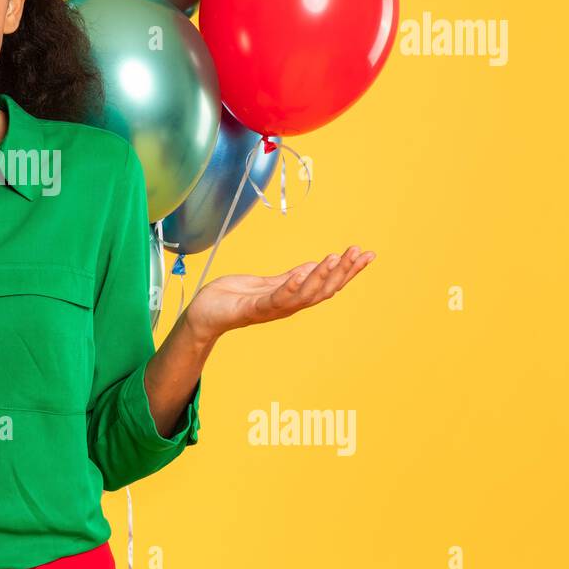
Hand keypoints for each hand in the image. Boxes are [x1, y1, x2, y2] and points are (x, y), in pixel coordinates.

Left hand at [185, 244, 375, 340]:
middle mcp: (286, 306)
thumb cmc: (231, 298)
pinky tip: (301, 273)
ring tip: (335, 257)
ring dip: (322, 276)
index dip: (348, 271)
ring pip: (304, 295)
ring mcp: (271, 309)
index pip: (326, 284)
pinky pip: (275, 299)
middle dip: (343, 272)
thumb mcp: (265, 284)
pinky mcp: (252, 309)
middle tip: (361, 253)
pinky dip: (290, 286)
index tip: (367, 255)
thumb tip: (315, 266)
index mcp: (291, 297)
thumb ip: (290, 278)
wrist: (202, 314)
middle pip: (323, 290)